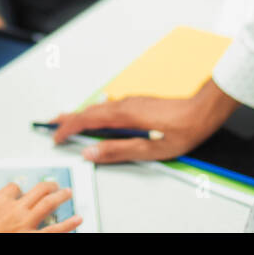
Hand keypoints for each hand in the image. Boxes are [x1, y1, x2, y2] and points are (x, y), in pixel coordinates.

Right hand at [0, 166, 81, 231]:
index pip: (13, 187)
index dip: (17, 189)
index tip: (18, 192)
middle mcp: (14, 211)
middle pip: (37, 192)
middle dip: (47, 187)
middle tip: (54, 185)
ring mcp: (25, 226)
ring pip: (48, 206)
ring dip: (60, 198)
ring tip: (69, 193)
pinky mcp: (32, 239)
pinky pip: (55, 231)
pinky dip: (68, 225)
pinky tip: (78, 220)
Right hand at [49, 79, 238, 163]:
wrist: (203, 110)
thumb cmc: (182, 130)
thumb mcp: (149, 149)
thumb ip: (117, 151)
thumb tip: (90, 152)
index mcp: (123, 115)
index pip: (86, 120)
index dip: (68, 128)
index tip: (56, 137)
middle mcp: (124, 104)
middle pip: (88, 110)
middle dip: (67, 118)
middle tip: (50, 124)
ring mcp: (131, 102)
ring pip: (98, 107)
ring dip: (80, 114)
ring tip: (68, 120)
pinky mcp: (139, 103)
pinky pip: (109, 106)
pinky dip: (95, 112)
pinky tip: (97, 118)